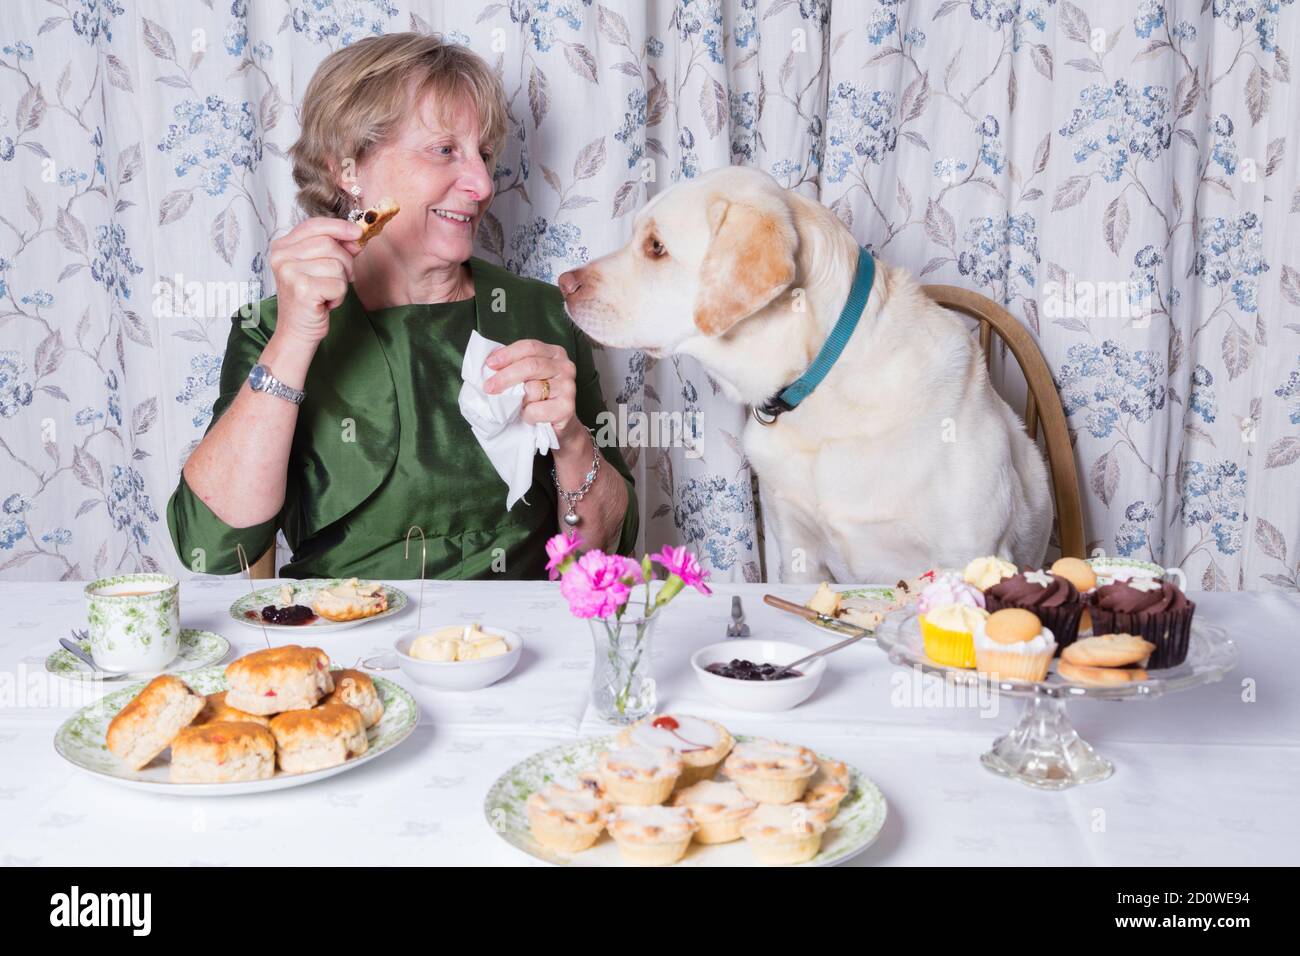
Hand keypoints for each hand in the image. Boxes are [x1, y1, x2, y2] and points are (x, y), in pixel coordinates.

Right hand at [267, 217, 362, 346]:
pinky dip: (339, 296)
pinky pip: (338, 284)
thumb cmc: (310, 300)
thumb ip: (335, 249)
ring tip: (326, 293)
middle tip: (337, 280)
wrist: (297, 331)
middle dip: (344, 263)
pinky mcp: (302, 289)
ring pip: (337, 265)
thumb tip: (356, 235)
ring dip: (341, 283)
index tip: (357, 232)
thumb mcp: (320, 268)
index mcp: (282, 247)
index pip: (313, 225)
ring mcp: (289, 272)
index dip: (338, 226)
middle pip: (329, 244)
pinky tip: (325, 303)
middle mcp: (281, 256)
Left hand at [484, 339, 581, 441]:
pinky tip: (530, 417)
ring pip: (533, 389)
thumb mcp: (528, 377)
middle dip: (506, 376)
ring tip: (520, 406)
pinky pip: (537, 409)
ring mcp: (568, 387)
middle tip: (489, 387)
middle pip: (531, 365)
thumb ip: (515, 366)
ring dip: (520, 400)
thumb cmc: (539, 399)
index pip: (530, 347)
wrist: (559, 426)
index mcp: (554, 353)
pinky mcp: (567, 407)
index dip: (508, 354)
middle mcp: (565, 367)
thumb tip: (489, 364)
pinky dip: (527, 415)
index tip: (490, 364)